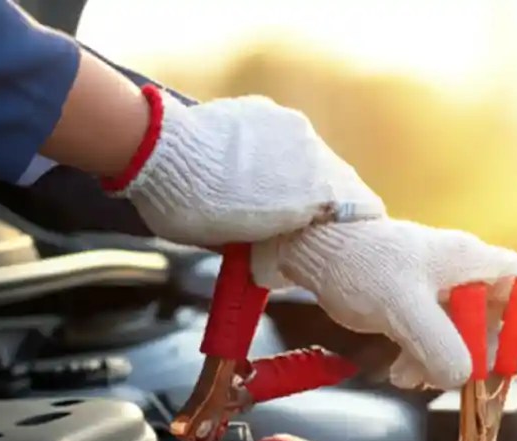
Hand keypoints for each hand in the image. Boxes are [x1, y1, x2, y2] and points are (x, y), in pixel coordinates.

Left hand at [104, 86, 384, 244]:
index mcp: (314, 198)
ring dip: (296, 170)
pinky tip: (249, 161)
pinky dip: (273, 147)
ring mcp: (291, 129)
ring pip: (307, 154)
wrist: (159, 156)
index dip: (353, 221)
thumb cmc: (192, 212)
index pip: (357, 209)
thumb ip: (265, 242)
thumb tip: (270, 255)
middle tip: (301, 214)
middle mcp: (313, 158)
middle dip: (321, 197)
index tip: (348, 231)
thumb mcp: (235, 243)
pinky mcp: (266, 109)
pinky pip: (280, 132)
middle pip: (332, 180)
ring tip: (268, 187)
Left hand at [251, 219, 516, 389]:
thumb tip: (463, 377)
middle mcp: (459, 275)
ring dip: (452, 364)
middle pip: (500, 316)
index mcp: (469, 261)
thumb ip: (436, 343)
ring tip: (429, 380)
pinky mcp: (414, 311)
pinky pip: (434, 343)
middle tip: (508, 376)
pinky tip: (402, 374)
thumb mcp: (401, 305)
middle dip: (501, 349)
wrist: (318, 254)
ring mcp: (437, 294)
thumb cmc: (362, 263)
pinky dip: (423, 363)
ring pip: (465, 336)